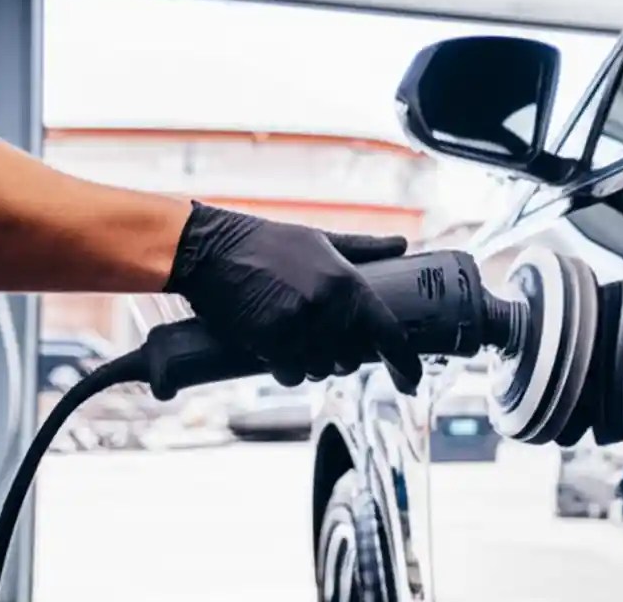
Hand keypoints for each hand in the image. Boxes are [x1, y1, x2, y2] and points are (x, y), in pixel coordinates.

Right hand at [164, 201, 420, 387]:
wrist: (211, 249)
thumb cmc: (268, 243)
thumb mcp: (321, 240)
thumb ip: (364, 249)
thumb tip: (402, 244)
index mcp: (348, 283)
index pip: (388, 333)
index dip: (404, 363)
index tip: (412, 381)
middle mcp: (329, 307)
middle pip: (351, 359)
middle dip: (340, 355)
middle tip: (320, 336)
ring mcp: (299, 326)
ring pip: (321, 369)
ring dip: (312, 363)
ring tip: (295, 338)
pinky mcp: (269, 341)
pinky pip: (290, 374)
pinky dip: (287, 369)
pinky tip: (277, 350)